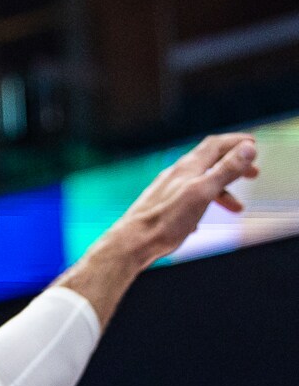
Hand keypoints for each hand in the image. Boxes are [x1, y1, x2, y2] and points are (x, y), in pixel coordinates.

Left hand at [109, 132, 259, 266]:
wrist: (131, 244)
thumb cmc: (166, 221)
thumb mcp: (203, 193)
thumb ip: (225, 170)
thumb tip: (248, 147)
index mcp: (187, 168)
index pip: (215, 145)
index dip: (236, 142)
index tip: (254, 144)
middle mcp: (175, 175)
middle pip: (209, 163)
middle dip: (234, 166)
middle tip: (254, 174)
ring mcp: (166, 191)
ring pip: (199, 184)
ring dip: (222, 191)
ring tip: (237, 208)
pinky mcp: (160, 208)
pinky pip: (186, 201)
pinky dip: (202, 206)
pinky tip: (200, 224)